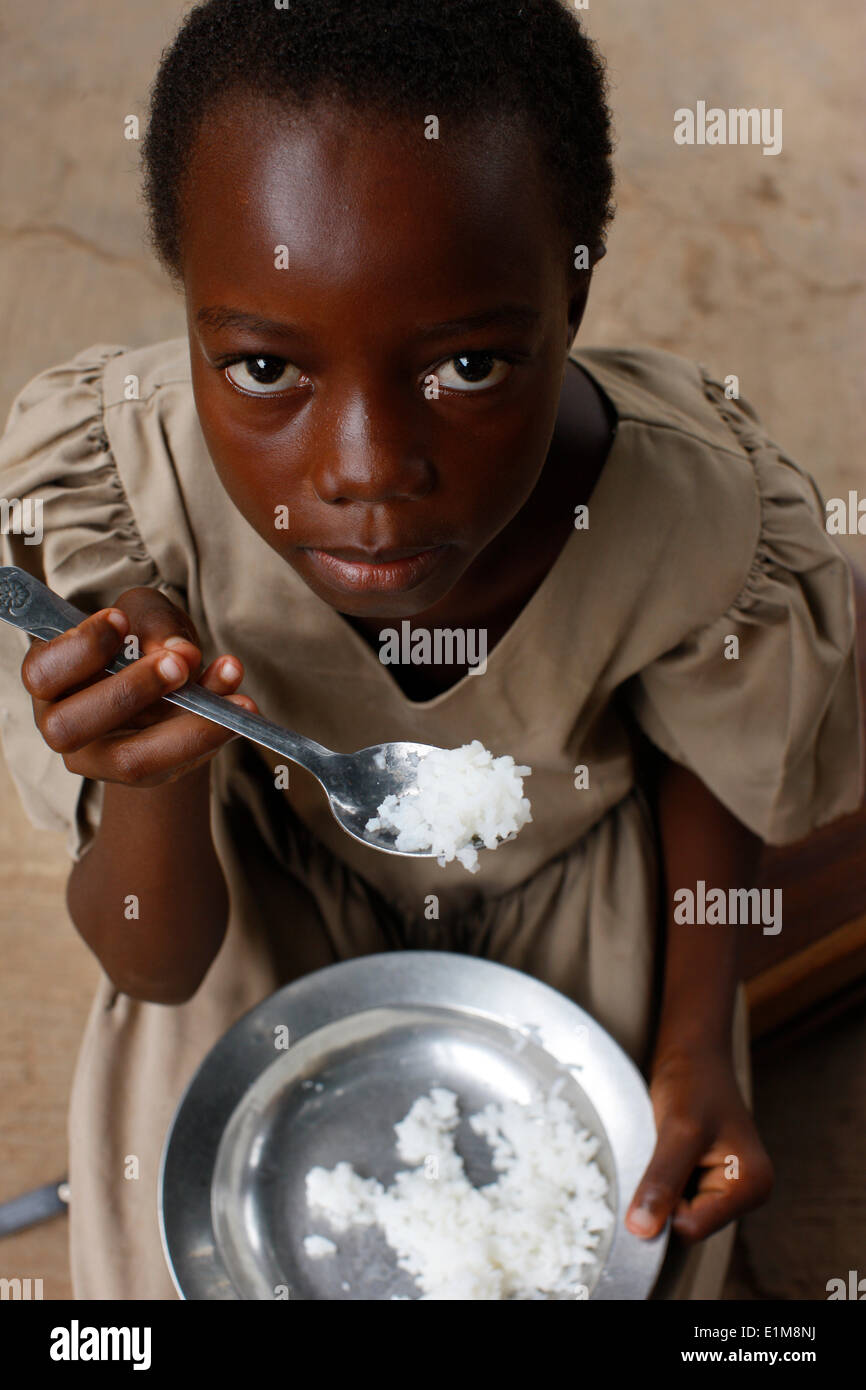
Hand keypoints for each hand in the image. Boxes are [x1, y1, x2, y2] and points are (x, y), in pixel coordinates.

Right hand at [21, 586, 258, 787]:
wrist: (167, 680)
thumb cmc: (143, 638)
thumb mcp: (146, 613)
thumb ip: (156, 623)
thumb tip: (180, 654)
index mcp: (50, 679)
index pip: (41, 672)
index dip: (79, 648)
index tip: (121, 620)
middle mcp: (62, 725)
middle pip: (70, 726)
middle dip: (128, 691)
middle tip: (179, 661)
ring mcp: (102, 759)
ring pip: (131, 760)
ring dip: (184, 724)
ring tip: (229, 678)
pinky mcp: (148, 774)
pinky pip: (177, 763)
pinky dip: (214, 729)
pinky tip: (241, 702)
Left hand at [625, 1049, 773, 1242]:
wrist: (694, 1051)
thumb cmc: (693, 1081)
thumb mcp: (677, 1130)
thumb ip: (662, 1182)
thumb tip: (640, 1231)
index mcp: (751, 1187)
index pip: (692, 1229)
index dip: (664, 1205)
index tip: (656, 1164)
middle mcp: (747, 1194)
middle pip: (686, 1224)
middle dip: (665, 1194)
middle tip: (661, 1151)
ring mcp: (730, 1188)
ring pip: (678, 1212)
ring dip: (663, 1185)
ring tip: (665, 1148)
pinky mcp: (711, 1179)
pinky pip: (678, 1196)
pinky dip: (664, 1179)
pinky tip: (665, 1153)